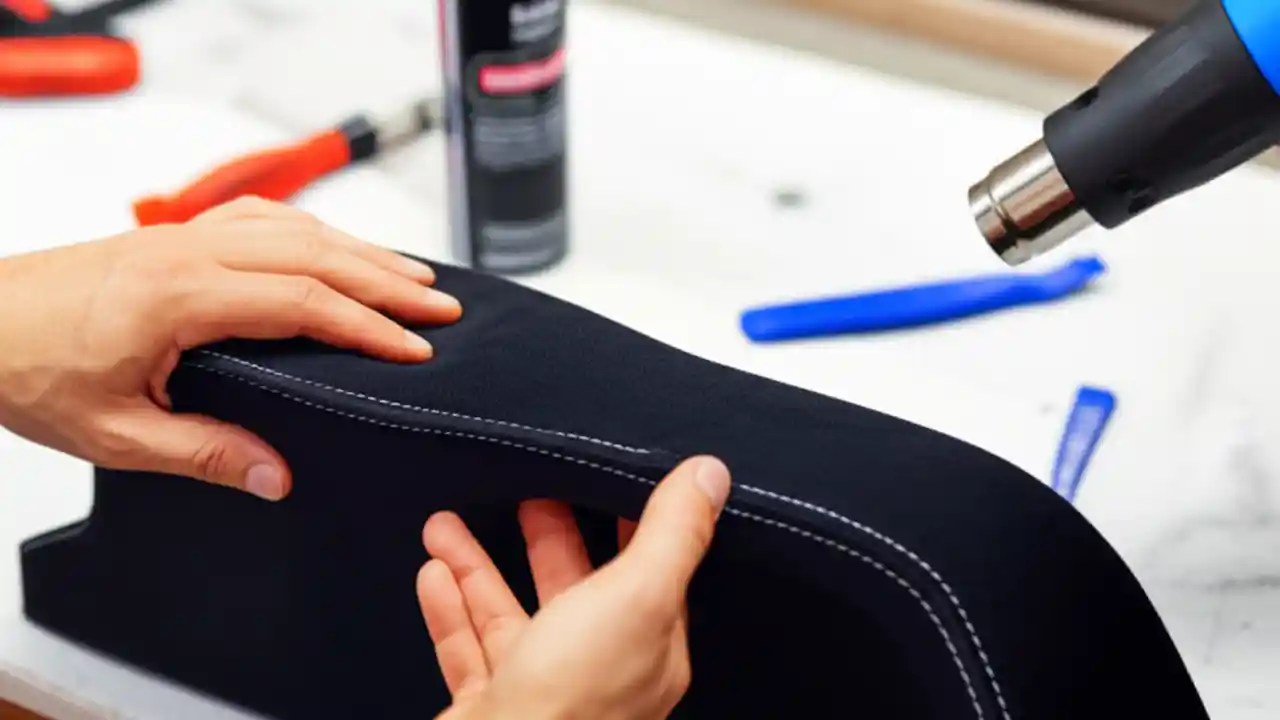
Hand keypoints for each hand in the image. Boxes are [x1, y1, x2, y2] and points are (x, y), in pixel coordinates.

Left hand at [0, 197, 460, 499]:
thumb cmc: (24, 368)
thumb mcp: (112, 432)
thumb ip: (201, 452)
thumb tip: (277, 475)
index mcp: (178, 295)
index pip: (301, 301)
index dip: (368, 325)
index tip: (417, 346)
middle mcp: (188, 251)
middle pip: (314, 253)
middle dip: (387, 279)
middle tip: (443, 304)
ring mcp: (182, 234)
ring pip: (294, 228)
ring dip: (359, 250)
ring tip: (413, 274)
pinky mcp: (173, 235)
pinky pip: (262, 217)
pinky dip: (315, 231)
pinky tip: (336, 246)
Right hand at [417, 456, 731, 719]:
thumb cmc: (575, 697)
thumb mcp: (638, 596)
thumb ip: (672, 534)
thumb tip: (712, 471)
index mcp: (648, 647)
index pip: (648, 574)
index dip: (629, 524)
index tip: (605, 477)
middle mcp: (597, 672)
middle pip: (574, 589)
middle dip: (548, 537)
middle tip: (528, 488)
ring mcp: (540, 693)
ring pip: (508, 615)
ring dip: (476, 567)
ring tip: (444, 522)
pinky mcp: (490, 709)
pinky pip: (467, 651)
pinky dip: (449, 610)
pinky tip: (431, 572)